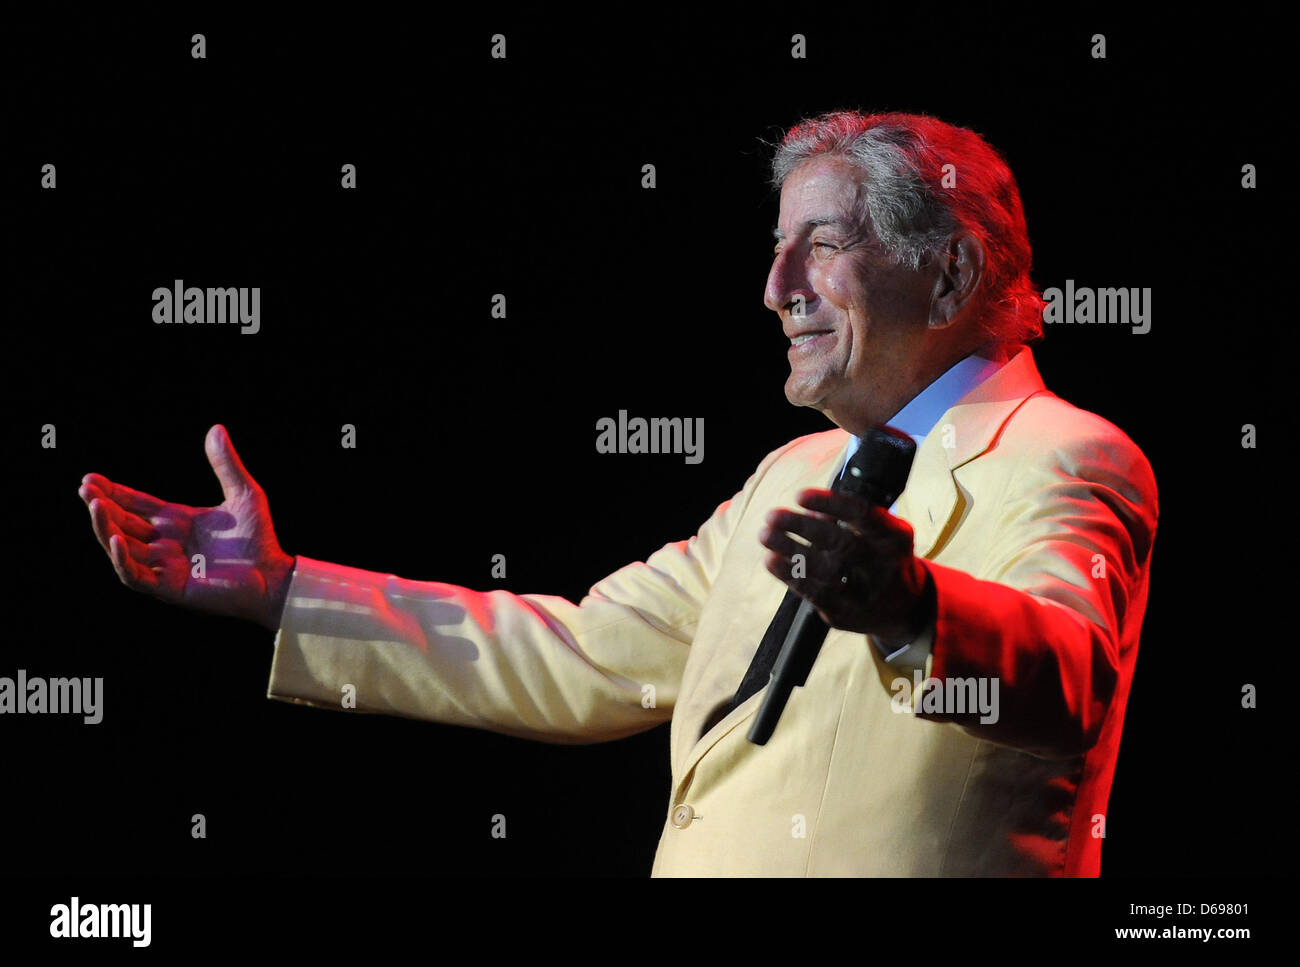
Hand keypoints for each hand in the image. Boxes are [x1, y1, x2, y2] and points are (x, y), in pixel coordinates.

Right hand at [79, 424, 295, 630]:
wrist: (274, 576)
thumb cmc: (260, 539)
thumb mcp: (244, 493)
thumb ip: (226, 464)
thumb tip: (216, 428)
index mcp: (178, 522)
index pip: (137, 505)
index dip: (114, 492)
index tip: (91, 478)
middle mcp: (166, 544)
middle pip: (123, 524)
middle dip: (102, 507)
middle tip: (85, 487)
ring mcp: (165, 567)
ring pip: (122, 548)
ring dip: (106, 527)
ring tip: (95, 505)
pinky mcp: (170, 588)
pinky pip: (135, 575)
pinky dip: (122, 559)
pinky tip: (116, 538)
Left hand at [758, 488, 932, 639]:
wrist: (905, 607)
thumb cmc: (882, 556)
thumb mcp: (879, 532)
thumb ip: (846, 519)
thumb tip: (807, 510)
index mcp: (893, 536)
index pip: (862, 514)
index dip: (829, 504)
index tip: (799, 495)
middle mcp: (883, 565)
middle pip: (841, 543)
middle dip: (802, 527)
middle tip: (772, 515)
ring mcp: (866, 593)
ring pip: (825, 571)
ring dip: (790, 550)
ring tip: (765, 535)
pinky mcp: (847, 614)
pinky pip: (815, 593)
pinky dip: (790, 575)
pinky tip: (772, 560)